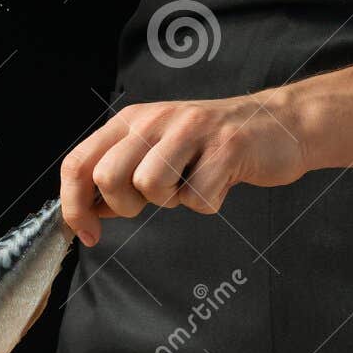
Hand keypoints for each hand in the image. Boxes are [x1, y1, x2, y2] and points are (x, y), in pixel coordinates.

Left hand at [59, 94, 308, 245]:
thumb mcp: (156, 151)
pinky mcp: (226, 147)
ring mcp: (191, 130)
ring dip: (171, 201)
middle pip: (109, 177)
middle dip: (126, 205)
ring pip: (151, 186)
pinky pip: (197, 198)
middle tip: (155, 200)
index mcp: (131, 120)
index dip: (73, 206)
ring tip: (192, 182)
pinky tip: (221, 180)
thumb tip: (85, 210)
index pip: (78, 162)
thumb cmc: (212, 146)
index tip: (88, 234)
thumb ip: (121, 174)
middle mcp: (155, 118)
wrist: (279, 125)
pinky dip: (208, 202)